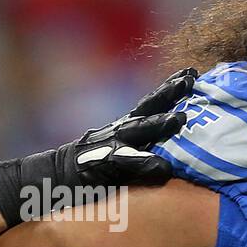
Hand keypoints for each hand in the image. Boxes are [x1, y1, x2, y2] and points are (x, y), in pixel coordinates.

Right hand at [67, 67, 196, 186]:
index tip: (191, 71)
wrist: (55, 175)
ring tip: (180, 119)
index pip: (151, 102)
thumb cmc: (93, 166)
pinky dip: (144, 163)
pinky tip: (163, 167)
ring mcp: (109, 144)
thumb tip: (177, 144)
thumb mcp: (121, 149)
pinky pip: (125, 162)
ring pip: (136, 130)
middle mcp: (119, 129)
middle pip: (147, 107)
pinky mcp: (101, 164)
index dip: (170, 88)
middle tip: (190, 79)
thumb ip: (144, 144)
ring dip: (158, 123)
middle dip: (169, 93)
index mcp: (126, 126)